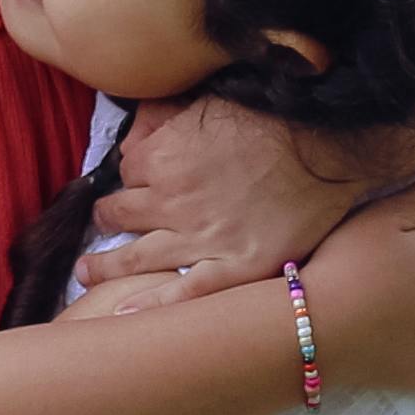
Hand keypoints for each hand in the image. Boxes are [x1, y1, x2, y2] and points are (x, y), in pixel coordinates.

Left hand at [76, 93, 387, 289]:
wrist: (329, 145)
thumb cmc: (274, 115)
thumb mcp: (209, 99)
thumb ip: (164, 115)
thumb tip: (134, 131)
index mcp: (162, 158)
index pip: (125, 172)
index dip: (130, 176)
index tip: (134, 182)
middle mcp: (171, 201)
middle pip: (120, 215)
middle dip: (107, 219)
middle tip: (97, 228)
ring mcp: (201, 238)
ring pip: (137, 257)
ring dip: (105, 267)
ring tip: (85, 273)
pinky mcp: (236, 266)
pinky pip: (186, 292)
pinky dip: (155, 304)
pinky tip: (126, 315)